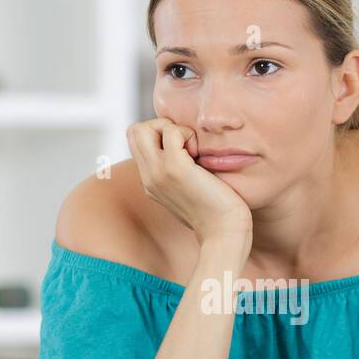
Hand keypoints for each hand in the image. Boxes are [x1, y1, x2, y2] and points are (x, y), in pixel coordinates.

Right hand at [125, 118, 252, 246]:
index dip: (157, 134)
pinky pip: (170, 131)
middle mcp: (148, 177)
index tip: (182, 147)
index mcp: (151, 182)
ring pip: (142, 128)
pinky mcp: (175, 169)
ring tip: (191, 149)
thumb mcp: (192, 190)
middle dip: (159, 126)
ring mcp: (158, 173)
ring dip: (170, 128)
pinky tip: (199, 153)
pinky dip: (187, 134)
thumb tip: (191, 153)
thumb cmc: (217, 213)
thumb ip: (182, 174)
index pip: (136, 143)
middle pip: (133, 131)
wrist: (224, 232)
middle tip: (185, 143)